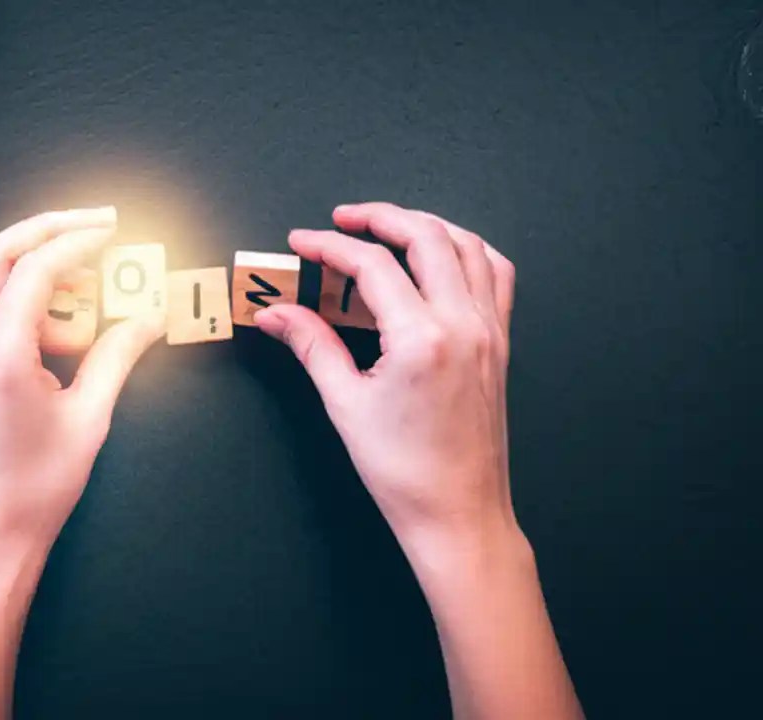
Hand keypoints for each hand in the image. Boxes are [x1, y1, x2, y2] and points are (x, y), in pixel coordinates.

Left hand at [0, 208, 161, 719]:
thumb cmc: (36, 494)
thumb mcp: (88, 422)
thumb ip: (116, 357)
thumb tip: (150, 317)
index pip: (34, 269)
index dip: (76, 241)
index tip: (112, 232)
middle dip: (45, 231)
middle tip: (93, 224)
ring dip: (26, 266)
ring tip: (78, 282)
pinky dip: (6, 301)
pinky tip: (44, 323)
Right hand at [255, 202, 517, 549]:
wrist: (457, 513)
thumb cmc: (404, 472)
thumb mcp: (345, 403)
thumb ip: (311, 345)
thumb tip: (274, 314)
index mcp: (421, 338)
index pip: (371, 265)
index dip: (330, 246)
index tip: (303, 243)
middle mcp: (463, 325)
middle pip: (425, 236)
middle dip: (379, 217)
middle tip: (342, 219)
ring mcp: (488, 331)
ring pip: (467, 245)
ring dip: (425, 225)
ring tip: (388, 227)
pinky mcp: (500, 343)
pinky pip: (495, 274)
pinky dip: (468, 250)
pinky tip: (442, 255)